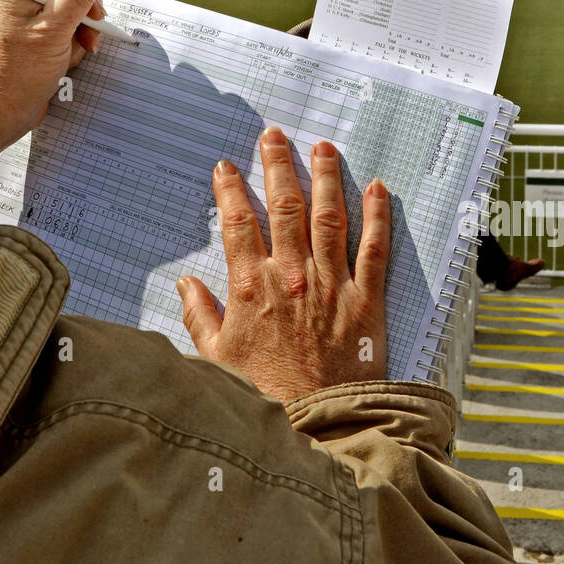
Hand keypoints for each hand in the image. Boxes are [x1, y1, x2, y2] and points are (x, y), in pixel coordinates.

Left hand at [0, 0, 111, 169]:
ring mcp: (33, 7)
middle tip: (83, 34)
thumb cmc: (18, 73)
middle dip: (86, 8)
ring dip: (82, 29)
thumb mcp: (57, 29)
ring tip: (69, 51)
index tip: (86, 10)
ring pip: (79, 2)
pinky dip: (75, 39)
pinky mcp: (41, 26)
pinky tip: (65, 56)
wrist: (1, 111)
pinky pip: (72, 22)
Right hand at [177, 127, 389, 403]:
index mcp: (251, 288)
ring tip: (323, 147)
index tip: (226, 167)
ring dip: (325, 177)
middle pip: (285, 207)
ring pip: (329, 217)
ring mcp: (331, 286)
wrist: (316, 427)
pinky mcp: (366, 302)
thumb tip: (186, 283)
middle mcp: (291, 277)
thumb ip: (200, 316)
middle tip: (275, 137)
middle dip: (278, 166)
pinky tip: (375, 188)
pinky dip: (376, 216)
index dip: (230, 190)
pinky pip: (374, 250)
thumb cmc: (263, 396)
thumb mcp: (217, 359)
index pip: (238, 223)